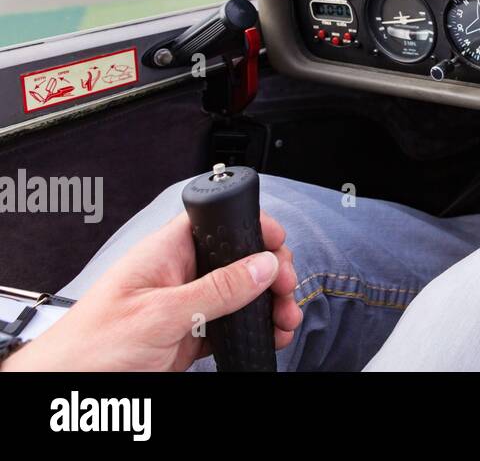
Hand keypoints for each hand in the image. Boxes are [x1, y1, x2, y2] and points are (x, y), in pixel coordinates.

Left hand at [4, 211, 301, 371]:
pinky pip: (230, 324)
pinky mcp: (186, 335)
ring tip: (285, 320)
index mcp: (165, 252)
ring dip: (267, 304)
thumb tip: (262, 264)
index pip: (218, 222)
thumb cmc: (90, 347)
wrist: (64, 387)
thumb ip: (216, 288)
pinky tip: (268, 335)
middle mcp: (178, 274)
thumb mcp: (161, 314)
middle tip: (286, 292)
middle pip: (238, 259)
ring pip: (239, 294)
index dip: (252, 228)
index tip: (278, 246)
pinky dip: (253, 329)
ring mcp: (184, 305)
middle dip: (270, 272)